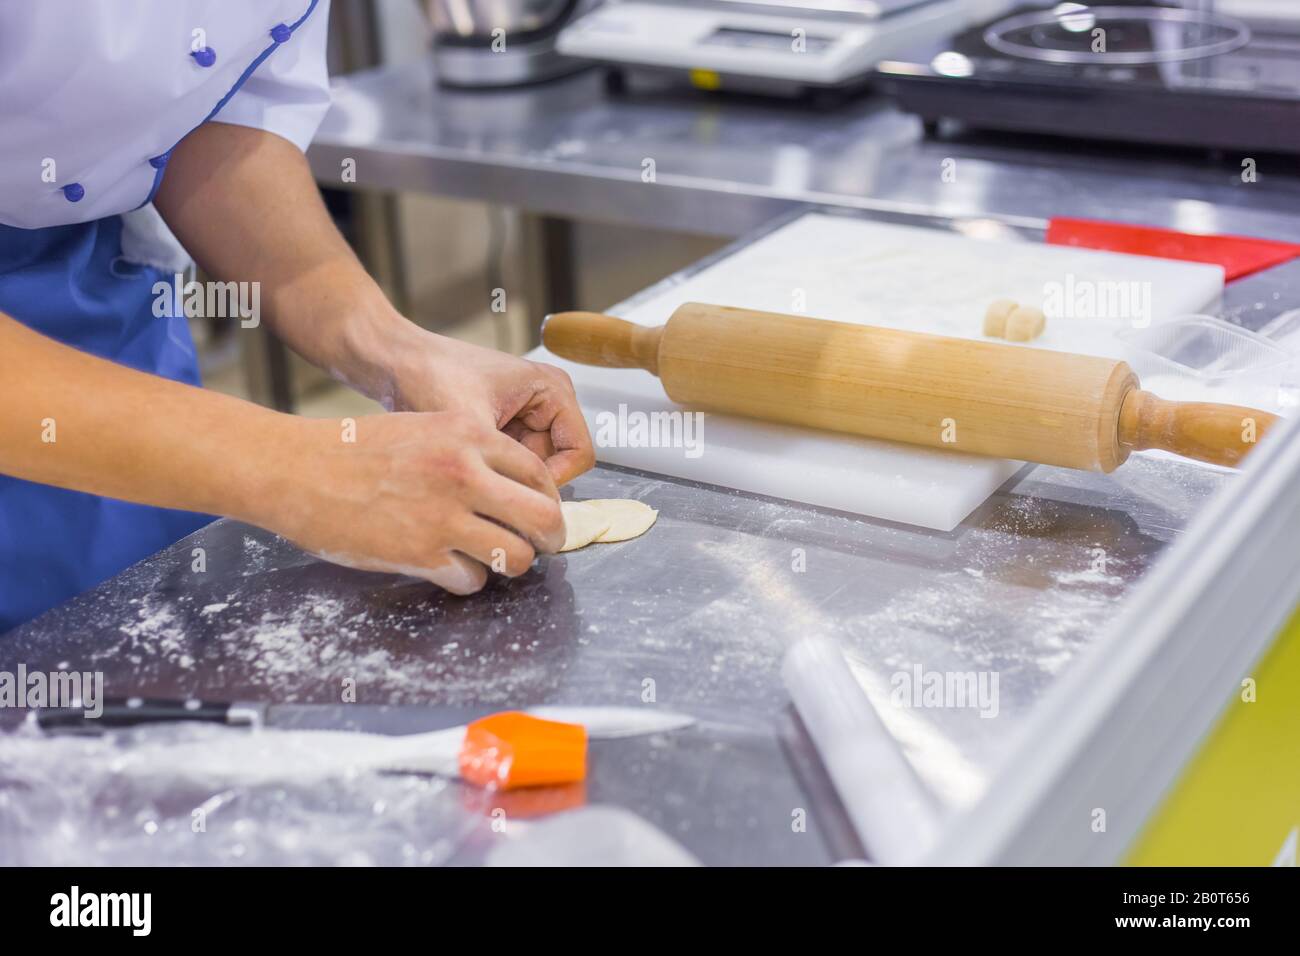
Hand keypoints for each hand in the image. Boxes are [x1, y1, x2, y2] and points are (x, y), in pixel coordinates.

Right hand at [268, 411, 564, 593]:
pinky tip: (448, 565)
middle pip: (543, 517)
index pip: (539, 474)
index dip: (548, 498)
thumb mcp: (424, 428)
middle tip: (544, 545)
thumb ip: (471, 453)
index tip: (542, 512)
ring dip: (511, 563)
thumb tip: (513, 488)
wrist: (297, 470)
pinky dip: (466, 578)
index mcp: (468, 434)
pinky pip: (473, 580)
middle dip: (550, 537)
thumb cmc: (355, 449)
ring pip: (517, 556)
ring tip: (493, 557)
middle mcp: (464, 472)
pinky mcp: (421, 553)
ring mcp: (444, 516)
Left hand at [384, 328, 595, 485]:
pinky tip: (465, 469)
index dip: (552, 481)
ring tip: (470, 473)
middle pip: (556, 464)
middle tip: (486, 486)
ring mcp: (526, 414)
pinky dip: (493, 472)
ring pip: (532, 469)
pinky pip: (511, 464)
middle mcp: (546, 401)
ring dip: (506, 478)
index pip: (579, 454)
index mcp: (553, 390)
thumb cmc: (428, 375)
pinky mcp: (505, 426)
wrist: (391, 361)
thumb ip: (502, 467)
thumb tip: (518, 509)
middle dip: (524, 480)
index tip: (516, 494)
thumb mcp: (471, 425)